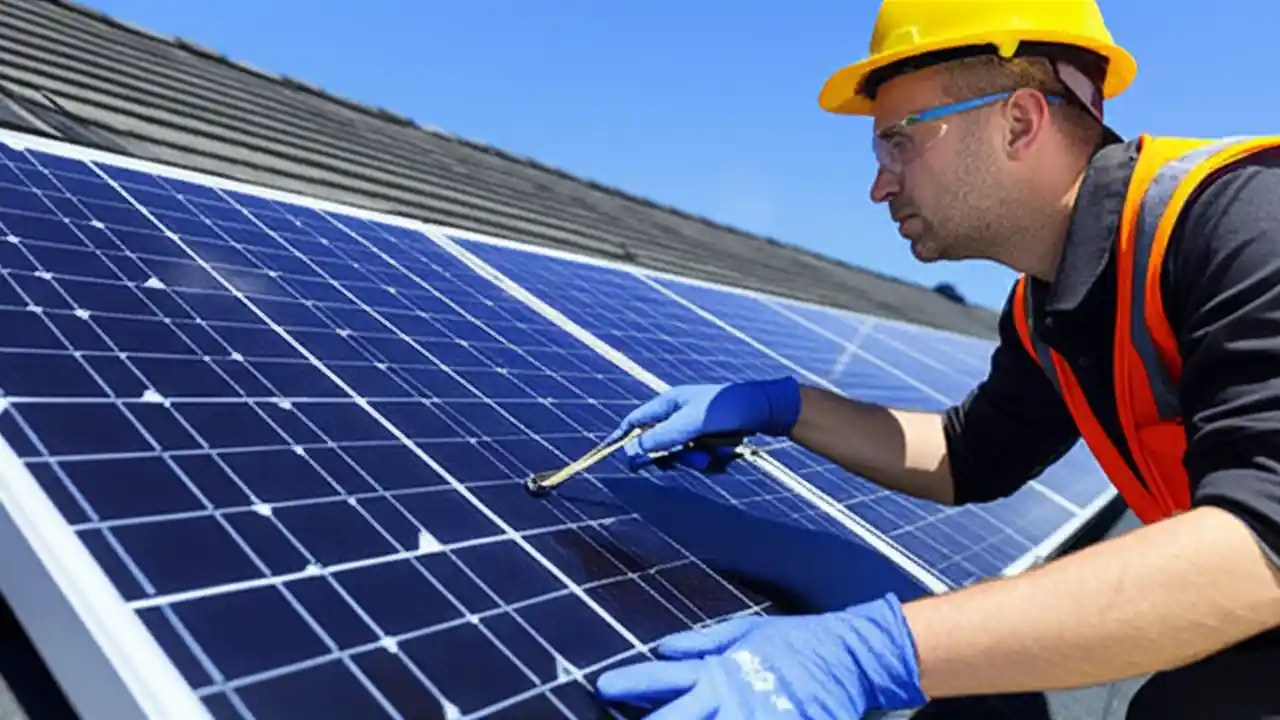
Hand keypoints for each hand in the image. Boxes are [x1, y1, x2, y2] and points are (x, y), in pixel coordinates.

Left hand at [595, 593, 926, 718]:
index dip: (629, 684)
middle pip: (673, 719)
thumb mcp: (746, 632)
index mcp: (718, 670)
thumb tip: (662, 648)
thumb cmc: (795, 642)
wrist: (849, 655)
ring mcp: (753, 718)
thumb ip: (701, 644)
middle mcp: (728, 698)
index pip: (662, 678)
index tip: (603, 687)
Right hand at [604, 377, 802, 470]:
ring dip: (700, 460)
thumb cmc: (728, 408)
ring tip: (719, 452)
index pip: (635, 422)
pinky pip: (702, 460)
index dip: (622, 439)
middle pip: (660, 447)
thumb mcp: (691, 424)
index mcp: (668, 404)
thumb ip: (661, 439)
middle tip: (698, 457)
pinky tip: (730, 452)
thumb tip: (630, 453)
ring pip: (683, 457)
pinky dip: (715, 461)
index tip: (608, 455)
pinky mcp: (711, 440)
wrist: (767, 409)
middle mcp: (679, 415)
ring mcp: (695, 429)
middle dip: (678, 457)